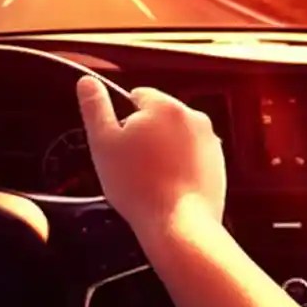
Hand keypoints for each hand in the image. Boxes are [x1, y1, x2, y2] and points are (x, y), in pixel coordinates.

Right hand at [76, 76, 225, 240]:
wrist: (178, 224)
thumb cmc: (138, 186)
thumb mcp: (103, 143)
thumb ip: (95, 108)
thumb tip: (87, 82)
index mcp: (164, 105)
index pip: (136, 96)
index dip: (122, 120)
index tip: (118, 144)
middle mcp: (193, 116)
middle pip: (158, 116)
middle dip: (145, 135)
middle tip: (131, 164)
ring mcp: (209, 141)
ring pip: (175, 137)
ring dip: (163, 150)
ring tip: (150, 179)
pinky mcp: (219, 164)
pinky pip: (192, 157)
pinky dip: (181, 166)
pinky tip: (168, 187)